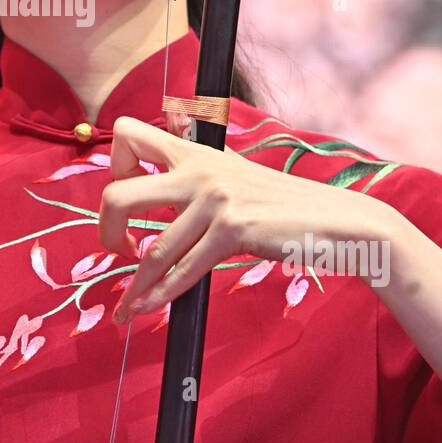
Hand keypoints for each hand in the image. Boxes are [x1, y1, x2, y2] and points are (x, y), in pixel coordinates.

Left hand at [98, 115, 388, 322]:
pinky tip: (147, 308)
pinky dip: (160, 295)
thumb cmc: (282, 206)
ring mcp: (214, 198)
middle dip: (106, 230)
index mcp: (194, 152)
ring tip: (126, 306)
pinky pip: (184, 270)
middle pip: (118, 192)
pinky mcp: (232, 229)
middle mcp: (198, 169)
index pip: (128, 134)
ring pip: (152, 249)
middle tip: (117, 251)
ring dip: (135, 284)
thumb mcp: (234, 177)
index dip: (114, 166)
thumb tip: (156, 200)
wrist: (336, 220)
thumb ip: (197, 179)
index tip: (129, 201)